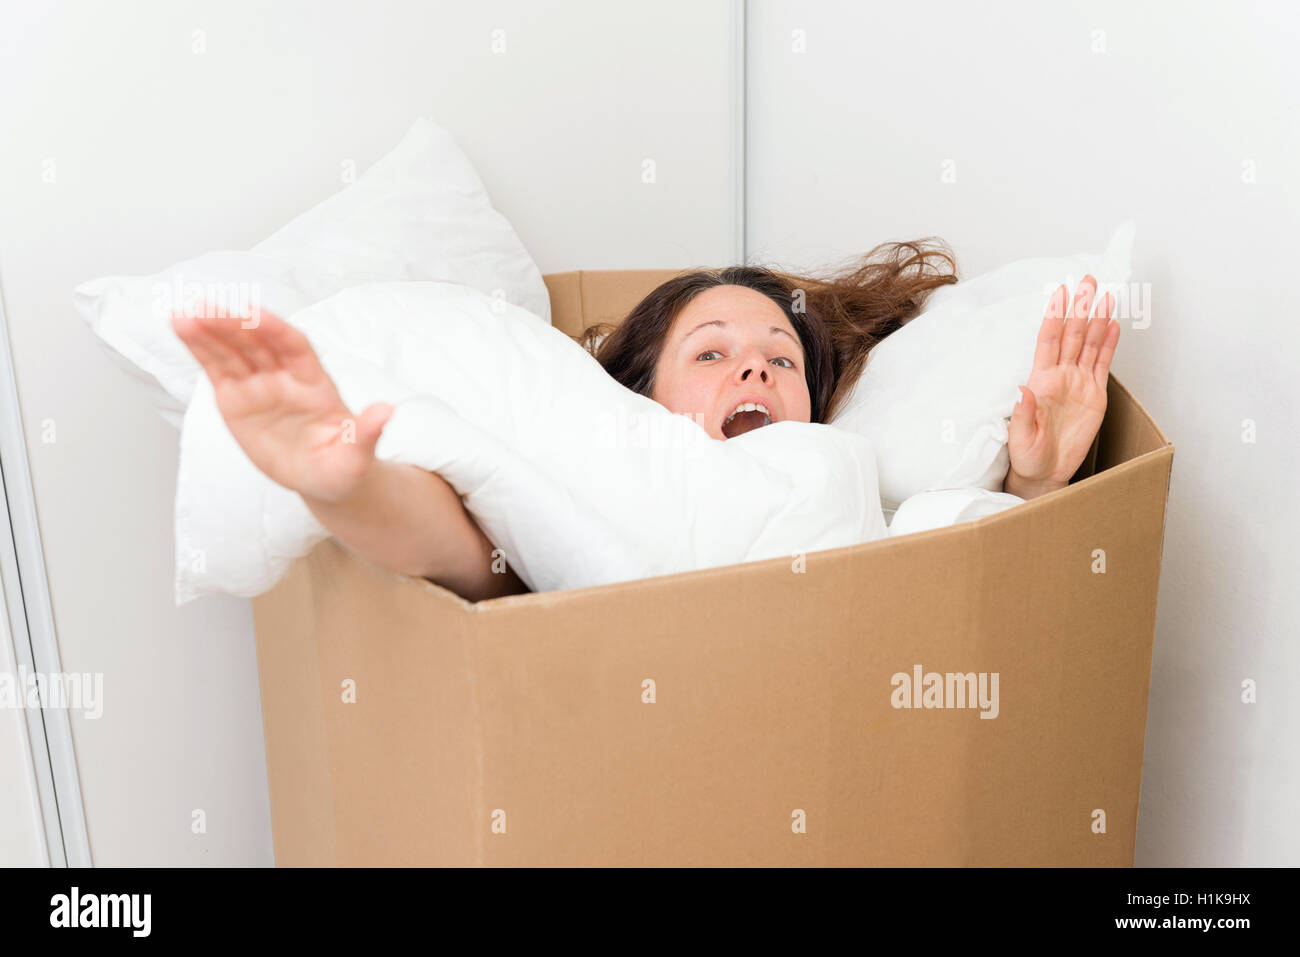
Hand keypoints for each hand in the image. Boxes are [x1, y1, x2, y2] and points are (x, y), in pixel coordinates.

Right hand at [171, 306, 394, 504]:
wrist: (325, 476)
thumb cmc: (343, 464)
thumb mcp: (358, 455)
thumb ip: (368, 432)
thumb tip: (388, 411)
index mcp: (316, 384)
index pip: (294, 348)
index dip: (275, 330)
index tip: (254, 314)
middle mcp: (286, 377)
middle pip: (258, 343)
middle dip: (233, 325)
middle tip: (205, 308)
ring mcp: (260, 385)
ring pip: (233, 351)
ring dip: (208, 332)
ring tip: (182, 316)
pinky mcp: (237, 398)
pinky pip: (217, 368)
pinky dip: (199, 349)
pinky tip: (182, 328)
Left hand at [1003, 275, 1118, 499]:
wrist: (1044, 472)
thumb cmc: (1027, 455)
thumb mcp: (1020, 438)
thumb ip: (1023, 415)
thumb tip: (1022, 391)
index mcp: (1040, 382)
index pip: (1049, 341)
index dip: (1055, 317)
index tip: (1060, 294)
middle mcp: (1060, 376)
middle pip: (1072, 335)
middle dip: (1080, 308)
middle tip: (1087, 282)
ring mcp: (1078, 383)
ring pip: (1089, 344)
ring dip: (1096, 320)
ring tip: (1105, 295)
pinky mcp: (1094, 394)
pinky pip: (1102, 364)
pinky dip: (1108, 344)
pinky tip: (1112, 325)